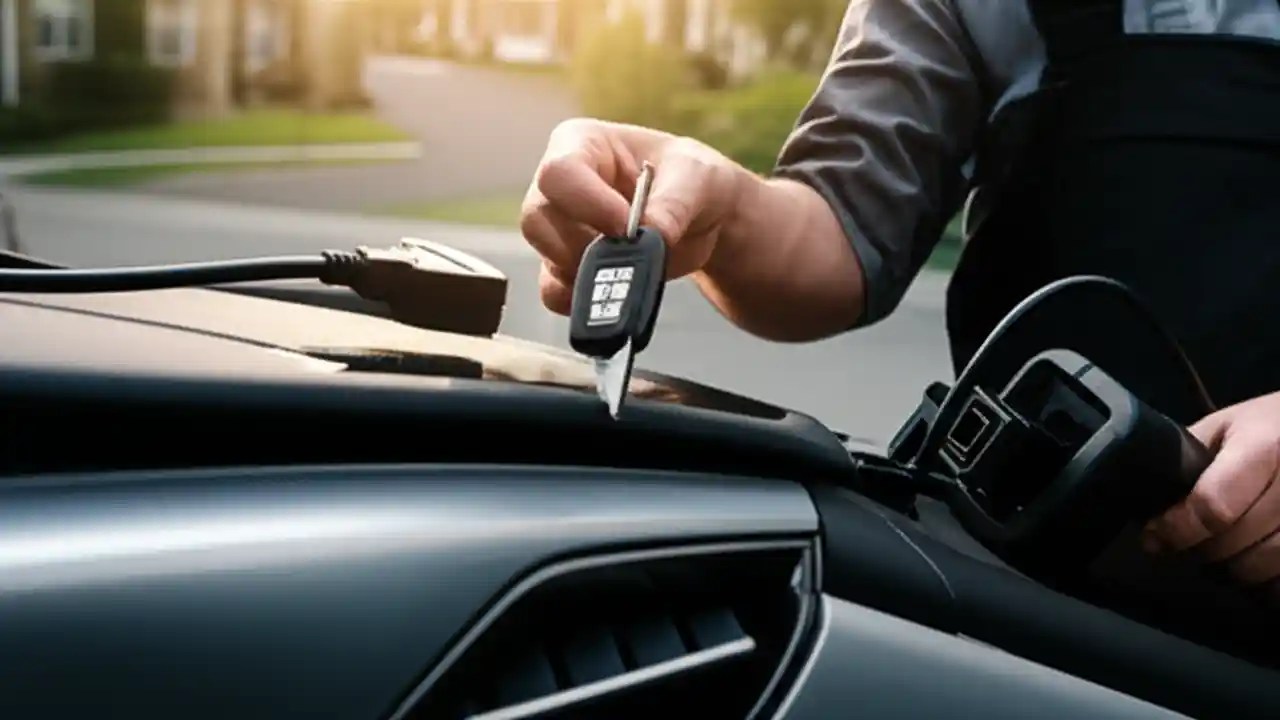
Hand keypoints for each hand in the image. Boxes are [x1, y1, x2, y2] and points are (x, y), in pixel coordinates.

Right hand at [520, 118, 747, 313]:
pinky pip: (554, 292)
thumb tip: (654, 232)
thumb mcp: (696, 177)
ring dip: (590, 272)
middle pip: (538, 220)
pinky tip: (617, 289)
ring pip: (546, 258)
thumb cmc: (689, 180)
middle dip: (585, 245)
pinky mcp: (566, 267)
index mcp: (581, 144)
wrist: (699, 219)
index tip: (628, 226)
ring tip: (632, 265)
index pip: (559, 174)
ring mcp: (558, 229)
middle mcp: (558, 186)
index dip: (589, 204)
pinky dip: (583, 300)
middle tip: (630, 251)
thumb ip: (676, 202)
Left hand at [1144, 391, 1279, 592]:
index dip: (1177, 530)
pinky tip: (1260, 562)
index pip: (1214, 505)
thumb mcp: (1224, 427)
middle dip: (1201, 550)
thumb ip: (1188, 461)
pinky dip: (1269, 582)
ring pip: (1265, 568)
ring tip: (1226, 553)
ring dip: (1236, 570)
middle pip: (1236, 542)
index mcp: (1264, 446)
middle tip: (1189, 545)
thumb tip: (1149, 509)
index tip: (1154, 539)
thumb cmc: (1269, 426)